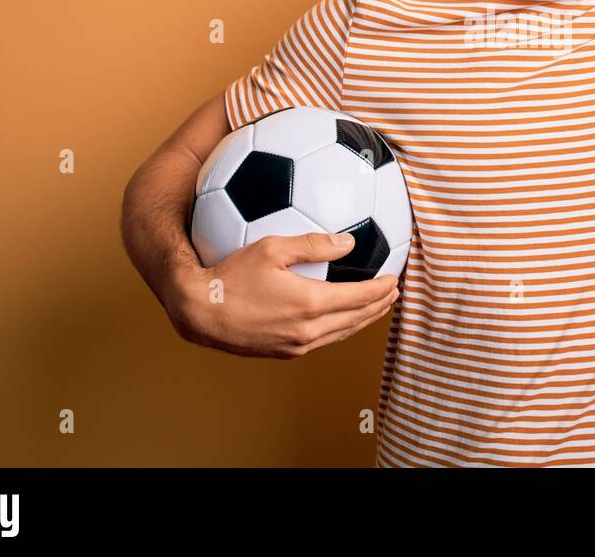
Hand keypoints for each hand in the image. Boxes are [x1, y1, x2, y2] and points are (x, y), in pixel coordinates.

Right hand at [167, 233, 400, 358]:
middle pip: (357, 320)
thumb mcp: (271, 248)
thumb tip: (348, 242)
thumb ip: (313, 244)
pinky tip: (339, 317)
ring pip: (342, 334)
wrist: (198, 312)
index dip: (382, 289)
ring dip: (363, 320)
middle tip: (393, 293)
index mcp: (311, 305)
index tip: (395, 278)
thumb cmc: (231, 275)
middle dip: (379, 306)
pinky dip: (340, 328)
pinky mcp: (283, 353)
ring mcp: (296, 346)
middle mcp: (308, 332)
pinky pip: (323, 341)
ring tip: (375, 307)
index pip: (361, 298)